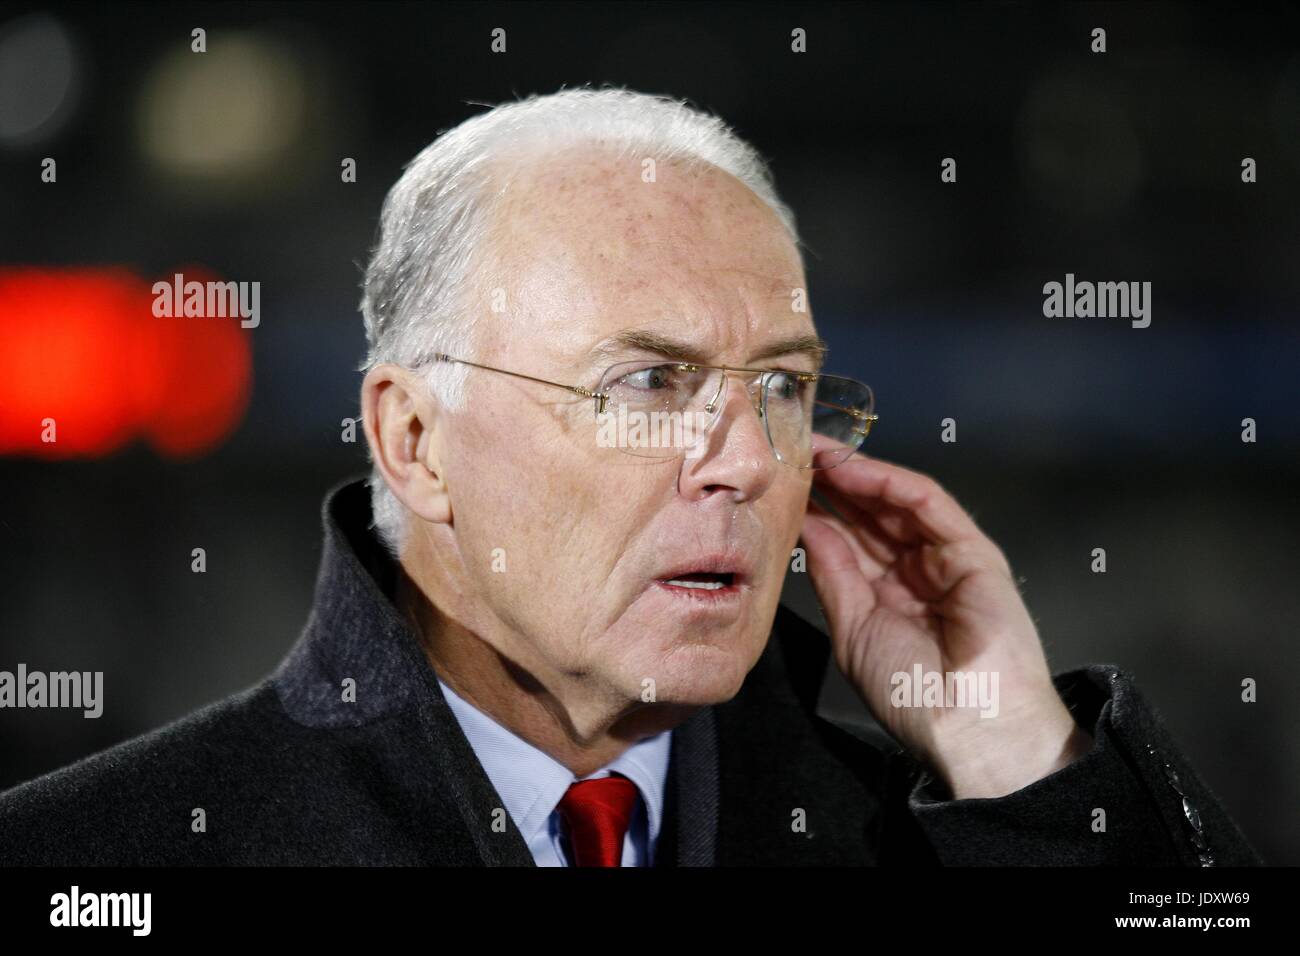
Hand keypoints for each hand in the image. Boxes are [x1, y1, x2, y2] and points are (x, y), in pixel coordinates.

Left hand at [799, 453, 1093, 798]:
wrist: (968, 725)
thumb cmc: (911, 692)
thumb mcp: (853, 628)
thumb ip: (833, 573)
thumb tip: (805, 526)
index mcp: (888, 591)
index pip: (849, 536)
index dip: (818, 507)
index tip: (784, 482)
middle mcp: (916, 568)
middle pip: (870, 512)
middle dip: (833, 480)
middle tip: (794, 449)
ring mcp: (946, 556)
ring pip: (897, 501)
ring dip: (856, 472)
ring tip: (816, 450)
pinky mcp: (973, 549)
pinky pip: (928, 505)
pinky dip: (890, 482)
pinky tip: (854, 468)